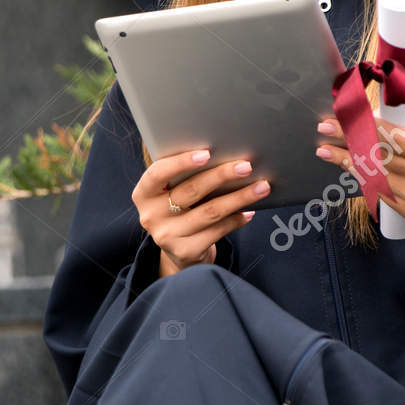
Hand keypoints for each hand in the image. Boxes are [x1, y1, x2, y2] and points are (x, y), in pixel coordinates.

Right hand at [132, 149, 266, 277]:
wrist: (179, 250)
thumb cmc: (180, 210)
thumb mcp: (173, 193)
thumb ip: (185, 177)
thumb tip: (226, 157)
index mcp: (143, 194)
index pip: (158, 173)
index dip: (181, 162)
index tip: (206, 153)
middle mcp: (151, 216)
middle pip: (191, 191)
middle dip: (222, 176)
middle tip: (246, 166)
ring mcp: (167, 236)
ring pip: (210, 211)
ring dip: (239, 197)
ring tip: (261, 187)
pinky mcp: (185, 251)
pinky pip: (218, 230)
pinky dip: (237, 219)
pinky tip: (249, 211)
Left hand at [314, 106, 404, 223]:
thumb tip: (376, 101)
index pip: (391, 137)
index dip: (363, 126)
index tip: (341, 118)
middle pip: (378, 156)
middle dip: (347, 142)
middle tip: (324, 131)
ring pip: (374, 176)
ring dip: (347, 162)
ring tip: (327, 150)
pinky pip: (379, 193)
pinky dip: (362, 178)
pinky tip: (347, 167)